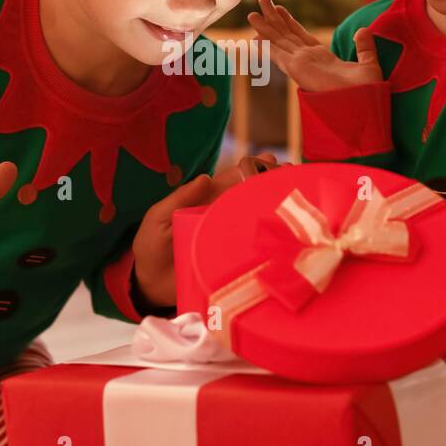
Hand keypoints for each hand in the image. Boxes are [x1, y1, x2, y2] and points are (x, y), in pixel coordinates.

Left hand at [131, 152, 279, 308]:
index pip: (231, 183)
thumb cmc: (151, 247)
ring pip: (255, 223)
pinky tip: (289, 238)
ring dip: (276, 210)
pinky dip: (270, 244)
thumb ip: (179, 198)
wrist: (147, 286)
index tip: (270, 159)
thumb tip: (205, 176)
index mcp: (205, 204)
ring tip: (298, 199)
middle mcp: (221, 221)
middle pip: (250, 199)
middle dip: (271, 185)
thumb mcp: (158, 218)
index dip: (250, 169)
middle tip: (293, 175)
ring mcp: (228, 242)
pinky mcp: (232, 265)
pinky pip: (253, 252)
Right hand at [249, 0, 382, 92]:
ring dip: (265, 28)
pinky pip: (278, 54)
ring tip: (252, 14)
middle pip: (286, 35)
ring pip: (278, 42)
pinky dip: (266, 47)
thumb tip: (363, 30)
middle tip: (262, 1)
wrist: (363, 103)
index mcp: (321, 57)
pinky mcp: (297, 69)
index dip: (289, 21)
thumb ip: (364, 46)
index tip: (280, 8)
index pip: (301, 35)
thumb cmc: (366, 91)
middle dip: (273, 19)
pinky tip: (255, 38)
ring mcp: (300, 64)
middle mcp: (307, 60)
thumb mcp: (368, 62)